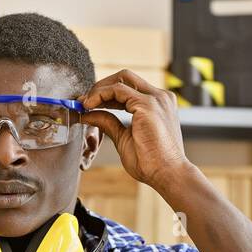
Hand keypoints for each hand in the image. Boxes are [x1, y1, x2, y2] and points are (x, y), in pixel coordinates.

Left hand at [80, 69, 189, 191]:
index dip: (106, 93)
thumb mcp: (124, 138)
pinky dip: (100, 95)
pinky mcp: (147, 104)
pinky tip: (89, 106)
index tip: (88, 104)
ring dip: (98, 89)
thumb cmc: (150, 163)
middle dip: (102, 86)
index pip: (129, 87)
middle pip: (125, 77)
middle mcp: (159, 97)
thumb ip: (109, 123)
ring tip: (84, 104)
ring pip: (120, 79)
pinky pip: (117, 90)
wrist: (167, 174)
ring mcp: (155, 98)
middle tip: (84, 101)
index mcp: (158, 104)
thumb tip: (89, 114)